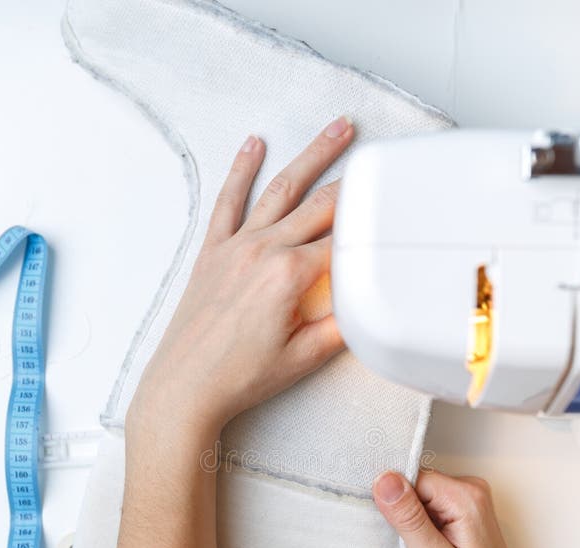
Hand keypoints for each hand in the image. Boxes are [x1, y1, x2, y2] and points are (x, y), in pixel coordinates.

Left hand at [127, 116, 354, 446]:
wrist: (185, 386)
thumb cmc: (239, 377)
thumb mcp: (305, 358)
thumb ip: (341, 327)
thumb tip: (367, 308)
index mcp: (290, 275)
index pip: (345, 242)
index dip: (373, 227)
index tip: (395, 212)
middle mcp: (264, 249)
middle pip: (321, 203)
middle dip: (355, 177)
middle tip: (379, 156)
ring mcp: (236, 245)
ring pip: (281, 188)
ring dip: (312, 155)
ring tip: (337, 129)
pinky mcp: (213, 251)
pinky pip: (228, 200)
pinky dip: (241, 170)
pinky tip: (253, 145)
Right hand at [373, 469, 536, 547]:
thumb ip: (409, 519)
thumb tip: (385, 480)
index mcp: (466, 497)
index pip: (410, 479)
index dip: (393, 504)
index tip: (393, 533)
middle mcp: (469, 491)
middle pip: (413, 489)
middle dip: (401, 519)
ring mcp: (466, 503)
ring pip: (416, 503)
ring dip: (408, 531)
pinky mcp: (461, 515)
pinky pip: (426, 513)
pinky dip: (418, 536)